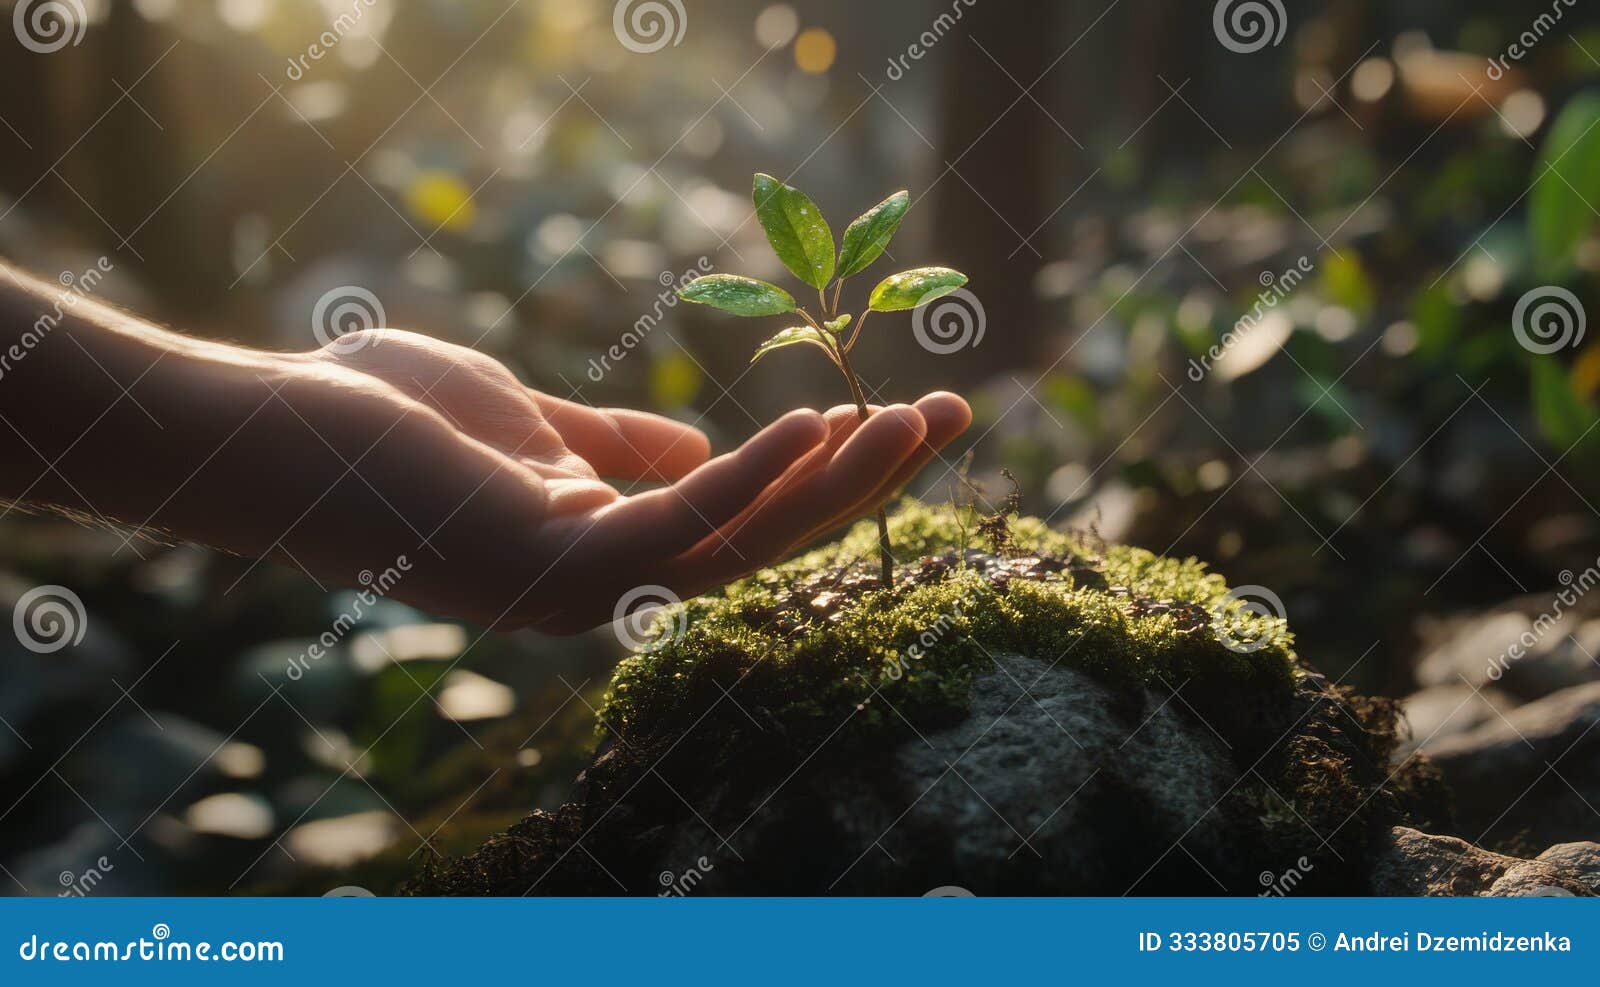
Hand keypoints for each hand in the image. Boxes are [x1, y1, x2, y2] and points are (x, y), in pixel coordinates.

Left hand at [311, 330, 970, 630]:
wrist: (281, 438)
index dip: (822, 471)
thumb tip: (703, 447)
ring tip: (912, 420)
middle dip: (863, 480)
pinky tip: (815, 423)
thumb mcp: (534, 425)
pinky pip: (682, 523)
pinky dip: (754, 475)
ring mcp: (584, 587)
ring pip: (743, 543)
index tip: (885, 411)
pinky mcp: (556, 564)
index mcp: (607, 549)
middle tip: (952, 418)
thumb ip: (616, 445)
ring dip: (834, 480)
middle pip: (767, 539)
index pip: (743, 519)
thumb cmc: (390, 425)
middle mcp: (610, 585)